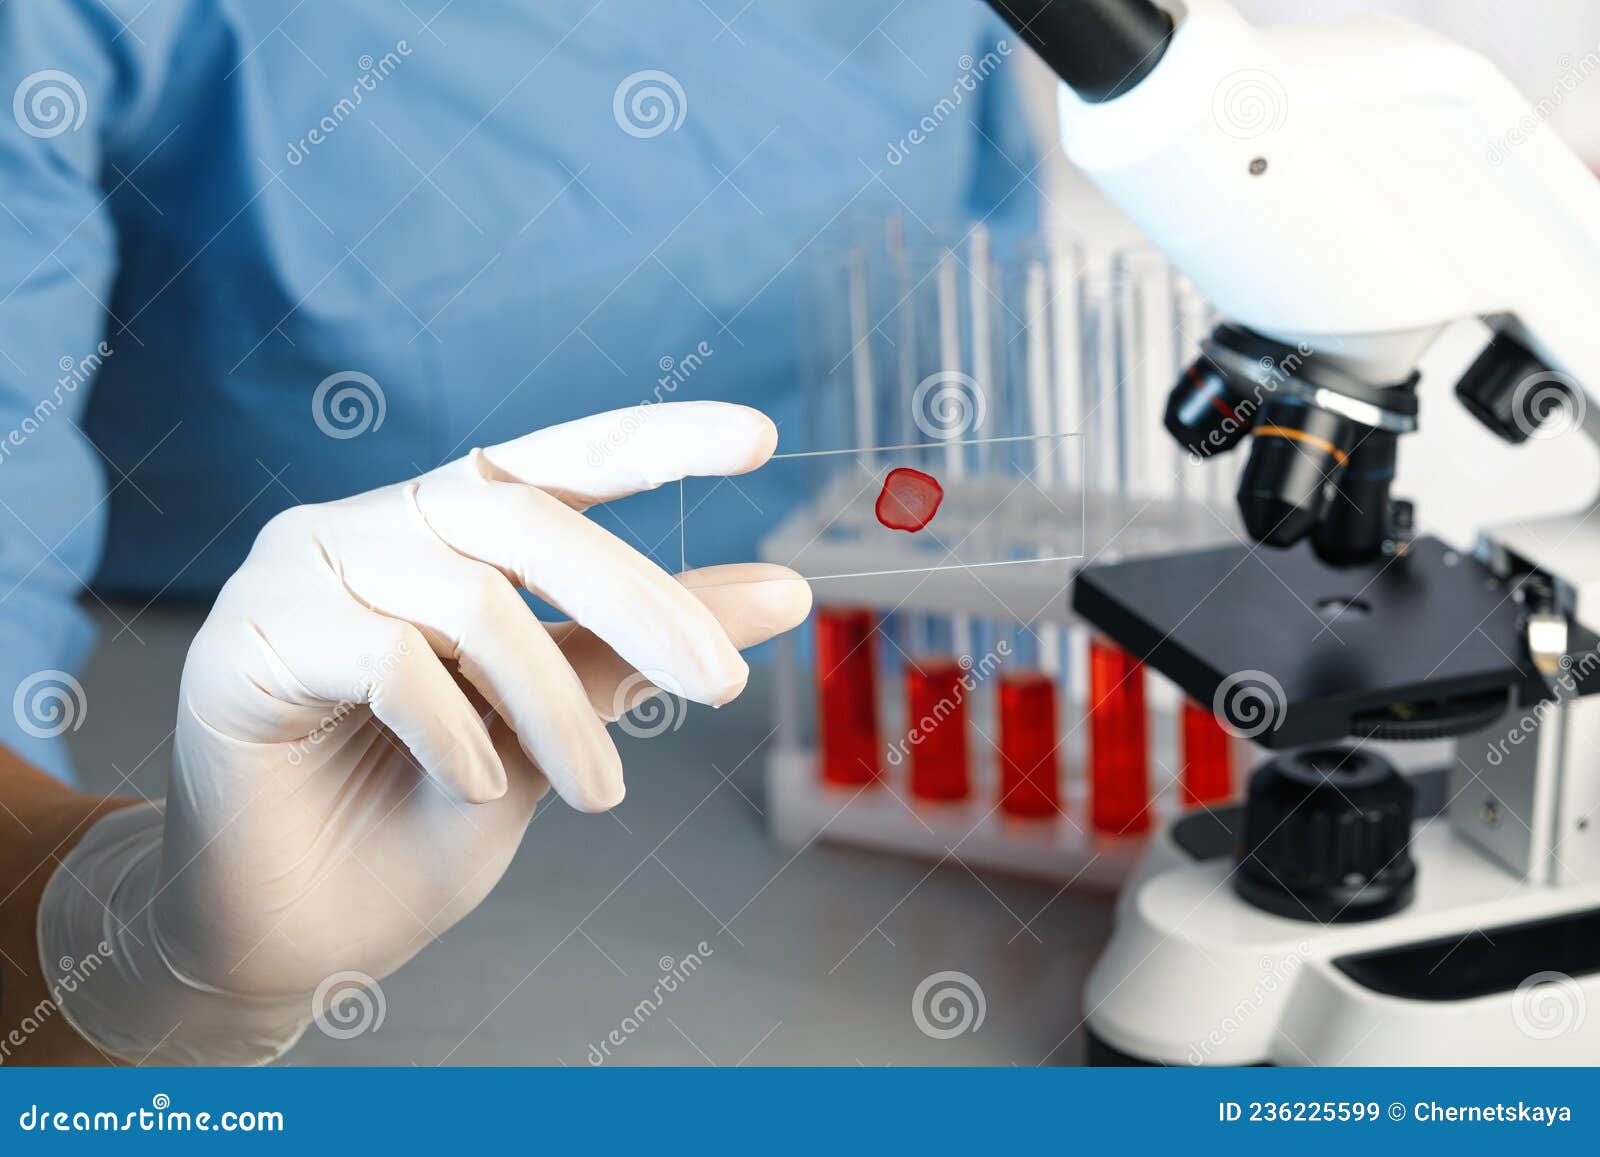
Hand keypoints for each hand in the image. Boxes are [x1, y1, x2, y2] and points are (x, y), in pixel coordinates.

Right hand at [37, 402, 809, 1063]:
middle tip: (720, 686)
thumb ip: (639, 648)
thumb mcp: (555, 725)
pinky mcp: (247, 636)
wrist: (297, 931)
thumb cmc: (423, 817)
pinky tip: (475, 785)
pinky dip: (457, 733)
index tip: (760, 441)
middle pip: (527, 521)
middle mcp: (377, 525)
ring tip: (600, 795)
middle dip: (639, 601)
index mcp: (449, 528)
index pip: (560, 459)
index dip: (656, 441)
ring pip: (472, 600)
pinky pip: (388, 659)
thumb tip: (786, 592)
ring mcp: (303, 569)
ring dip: (555, 710)